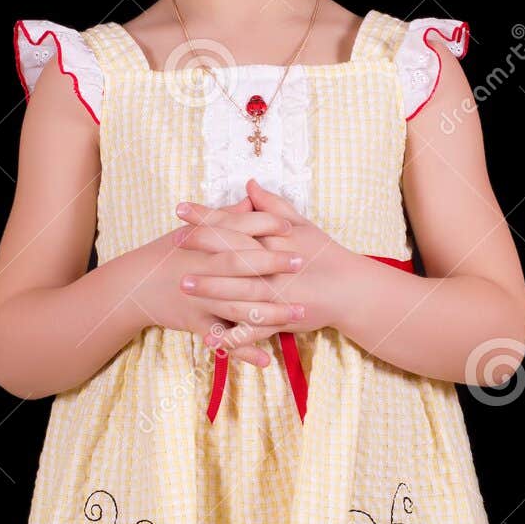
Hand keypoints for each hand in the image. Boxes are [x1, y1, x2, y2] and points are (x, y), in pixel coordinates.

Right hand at [134, 196, 299, 367]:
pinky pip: (221, 338)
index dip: (264, 226)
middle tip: (301, 262)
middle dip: (272, 263)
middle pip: (239, 264)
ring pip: (237, 306)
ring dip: (270, 312)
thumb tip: (253, 197)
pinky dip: (242, 350)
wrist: (133, 285)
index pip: (237, 229)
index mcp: (203, 244)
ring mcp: (198, 299)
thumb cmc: (169, 254)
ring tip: (300, 313)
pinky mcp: (194, 322)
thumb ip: (226, 217)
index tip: (292, 227)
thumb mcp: (193, 231)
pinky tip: (266, 360)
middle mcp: (201, 270)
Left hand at [174, 178, 356, 357]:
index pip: (237, 224)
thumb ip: (273, 206)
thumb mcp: (303, 226)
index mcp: (276, 241)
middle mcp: (274, 266)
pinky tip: (209, 338)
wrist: (351, 289)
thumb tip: (249, 185)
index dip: (208, 216)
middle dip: (203, 248)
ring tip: (182, 285)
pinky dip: (232, 336)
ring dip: (210, 288)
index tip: (181, 209)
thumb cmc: (326, 255)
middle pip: (234, 253)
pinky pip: (254, 330)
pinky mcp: (281, 318)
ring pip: (240, 290)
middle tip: (173, 243)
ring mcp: (277, 293)